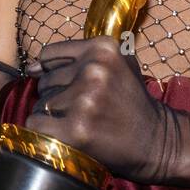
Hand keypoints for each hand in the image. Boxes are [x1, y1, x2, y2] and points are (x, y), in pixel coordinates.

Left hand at [26, 36, 171, 181]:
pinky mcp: (76, 129)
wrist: (158, 141)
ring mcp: (85, 99)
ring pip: (40, 104)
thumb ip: (77, 58)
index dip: (53, 73)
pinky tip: (64, 135)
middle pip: (44, 81)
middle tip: (81, 110)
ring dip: (51, 117)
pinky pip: (36, 125)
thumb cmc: (131, 103)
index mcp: (103, 47)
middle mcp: (94, 69)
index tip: (67, 87)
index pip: (48, 55)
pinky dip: (43, 133)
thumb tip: (31, 68)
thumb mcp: (118, 64)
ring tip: (77, 123)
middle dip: (56, 97)